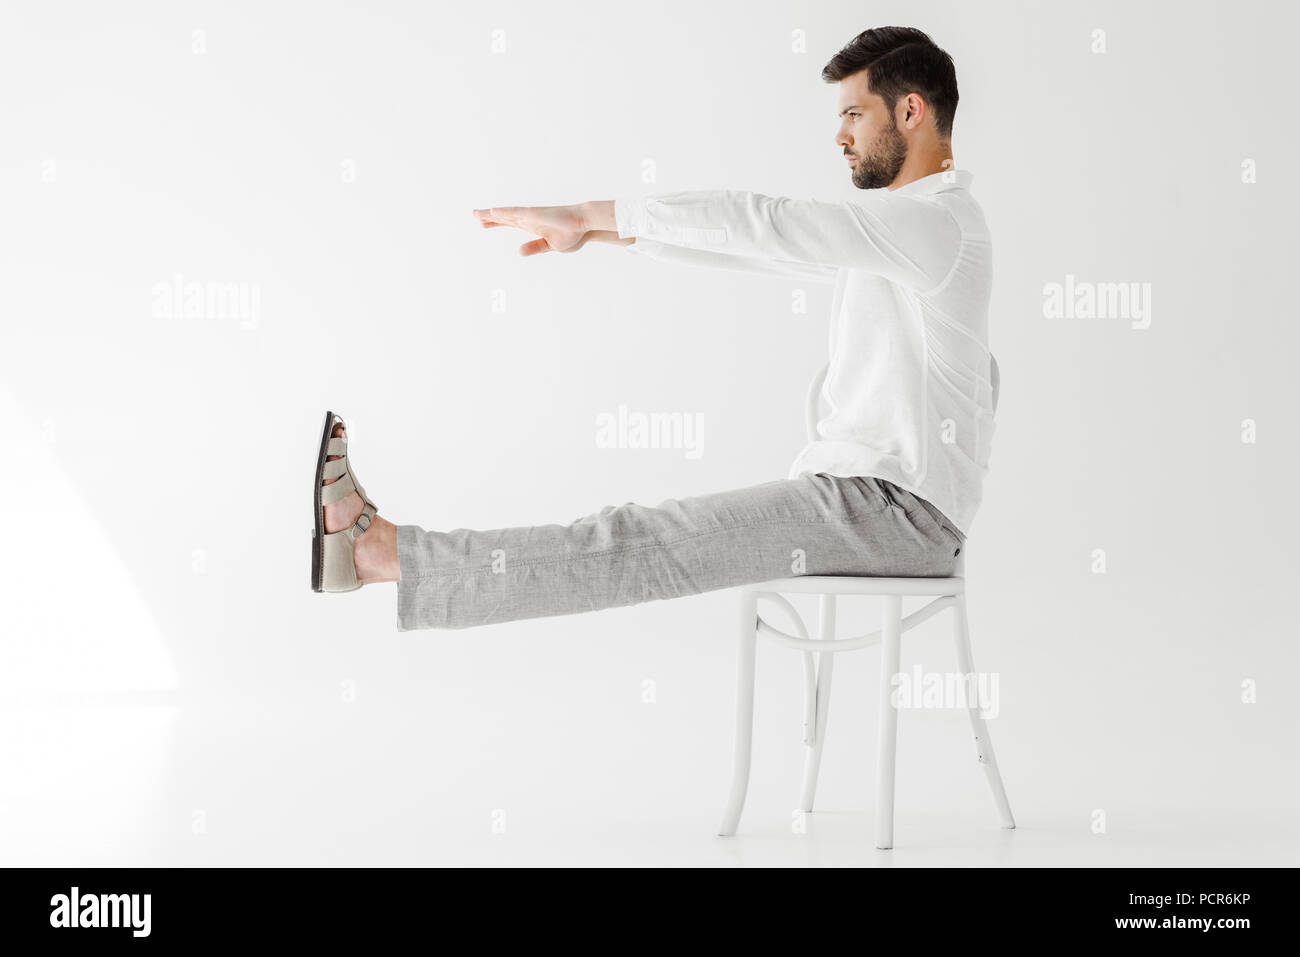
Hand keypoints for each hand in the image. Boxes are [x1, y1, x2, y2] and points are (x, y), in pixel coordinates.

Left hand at [472, 203, 591, 255]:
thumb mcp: (550, 245)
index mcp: (532, 226)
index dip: (496, 223)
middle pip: (504, 217)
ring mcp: (531, 216)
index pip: (510, 223)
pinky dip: (504, 212)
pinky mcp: (535, 215)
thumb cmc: (573, 234)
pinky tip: (492, 211)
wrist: (585, 225)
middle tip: (474, 215)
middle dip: (489, 217)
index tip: (483, 224)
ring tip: (476, 213)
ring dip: (491, 213)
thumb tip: (519, 252)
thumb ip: (534, 247)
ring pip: (506, 214)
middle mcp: (529, 219)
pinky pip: (516, 212)